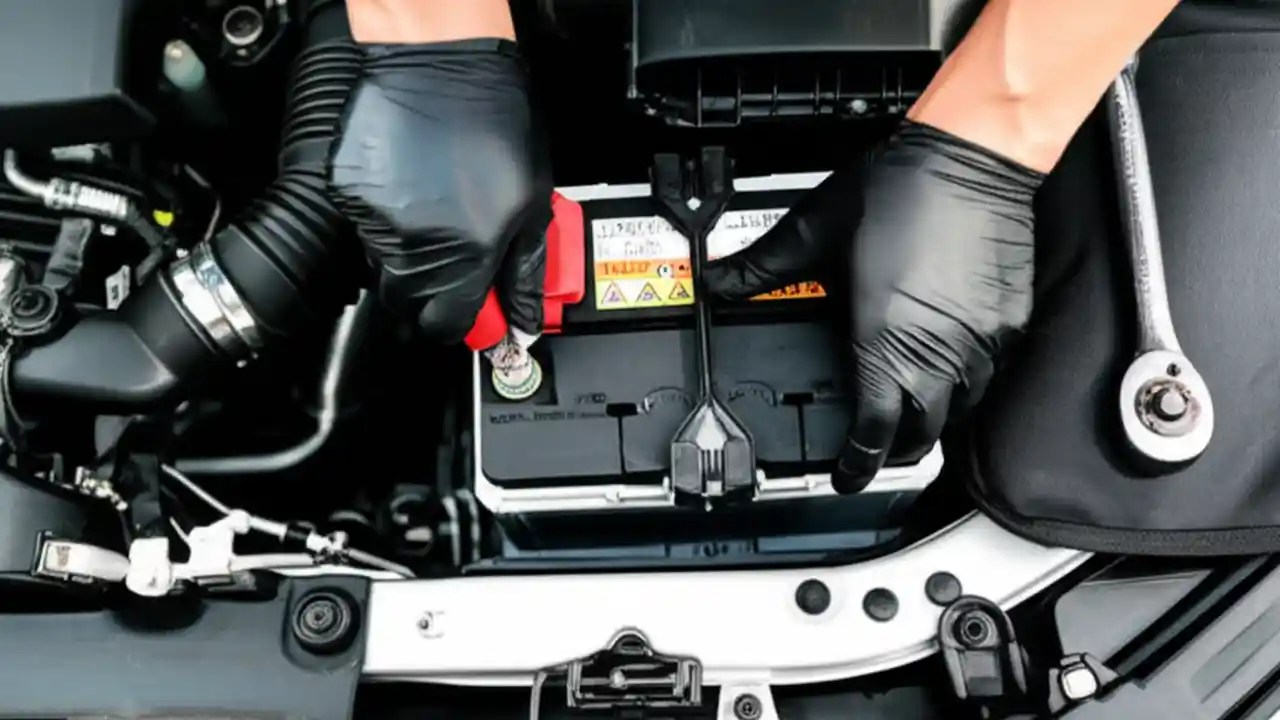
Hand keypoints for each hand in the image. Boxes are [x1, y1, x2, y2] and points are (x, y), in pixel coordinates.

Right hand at [327, 39, 549, 344]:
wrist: (440, 58)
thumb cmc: (494, 120)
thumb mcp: (533, 204)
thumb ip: (524, 272)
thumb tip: (522, 319)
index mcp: (463, 258)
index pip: (447, 326)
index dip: (464, 324)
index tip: (474, 314)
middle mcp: (412, 248)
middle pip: (409, 305)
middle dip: (433, 296)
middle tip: (457, 264)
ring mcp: (372, 222)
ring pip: (384, 269)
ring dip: (411, 258)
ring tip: (438, 212)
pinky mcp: (348, 194)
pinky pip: (364, 228)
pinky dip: (387, 219)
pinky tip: (413, 187)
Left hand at [704, 121, 1043, 491]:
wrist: (971, 155)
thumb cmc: (898, 189)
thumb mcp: (814, 230)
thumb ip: (762, 266)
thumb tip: (717, 280)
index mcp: (884, 339)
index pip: (875, 430)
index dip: (860, 464)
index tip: (847, 476)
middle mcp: (936, 351)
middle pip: (923, 432)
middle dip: (897, 448)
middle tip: (878, 448)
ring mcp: (980, 339)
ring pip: (963, 407)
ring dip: (936, 415)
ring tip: (914, 407)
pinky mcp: (1010, 320)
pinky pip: (992, 371)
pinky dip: (971, 380)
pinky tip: (953, 361)